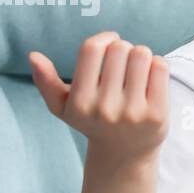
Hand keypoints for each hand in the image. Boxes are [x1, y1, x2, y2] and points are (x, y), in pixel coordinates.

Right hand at [28, 31, 170, 163]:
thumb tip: (33, 56)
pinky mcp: (157, 114)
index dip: (104, 38)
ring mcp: (133, 112)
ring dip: (141, 54)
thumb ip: (46, 82)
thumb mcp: (64, 107)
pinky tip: (151, 75)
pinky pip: (160, 67)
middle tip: (124, 60)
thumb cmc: (93, 122)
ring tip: (137, 66)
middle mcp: (105, 108)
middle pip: (119, 48)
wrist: (126, 154)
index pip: (91, 50)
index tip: (111, 40)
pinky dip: (157, 64)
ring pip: (141, 54)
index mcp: (80, 102)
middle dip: (123, 47)